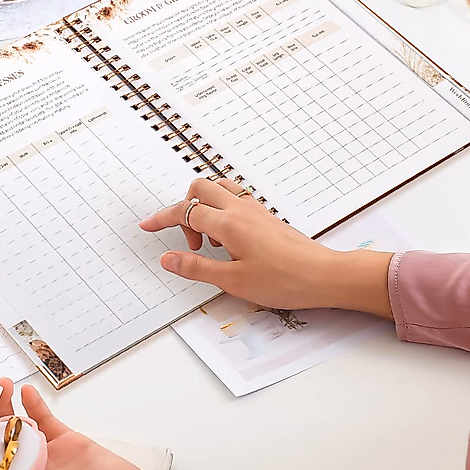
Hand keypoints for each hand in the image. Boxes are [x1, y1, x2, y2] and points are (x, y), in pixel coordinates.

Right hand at [139, 177, 393, 316]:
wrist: (322, 276)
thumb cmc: (284, 280)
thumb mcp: (232, 281)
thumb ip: (196, 267)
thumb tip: (168, 258)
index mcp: (229, 223)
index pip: (186, 211)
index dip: (163, 218)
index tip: (148, 225)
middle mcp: (241, 209)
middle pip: (200, 188)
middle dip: (183, 210)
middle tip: (187, 242)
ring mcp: (256, 210)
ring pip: (220, 188)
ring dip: (205, 206)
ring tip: (207, 241)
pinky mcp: (266, 216)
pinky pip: (236, 198)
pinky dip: (222, 210)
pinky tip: (227, 240)